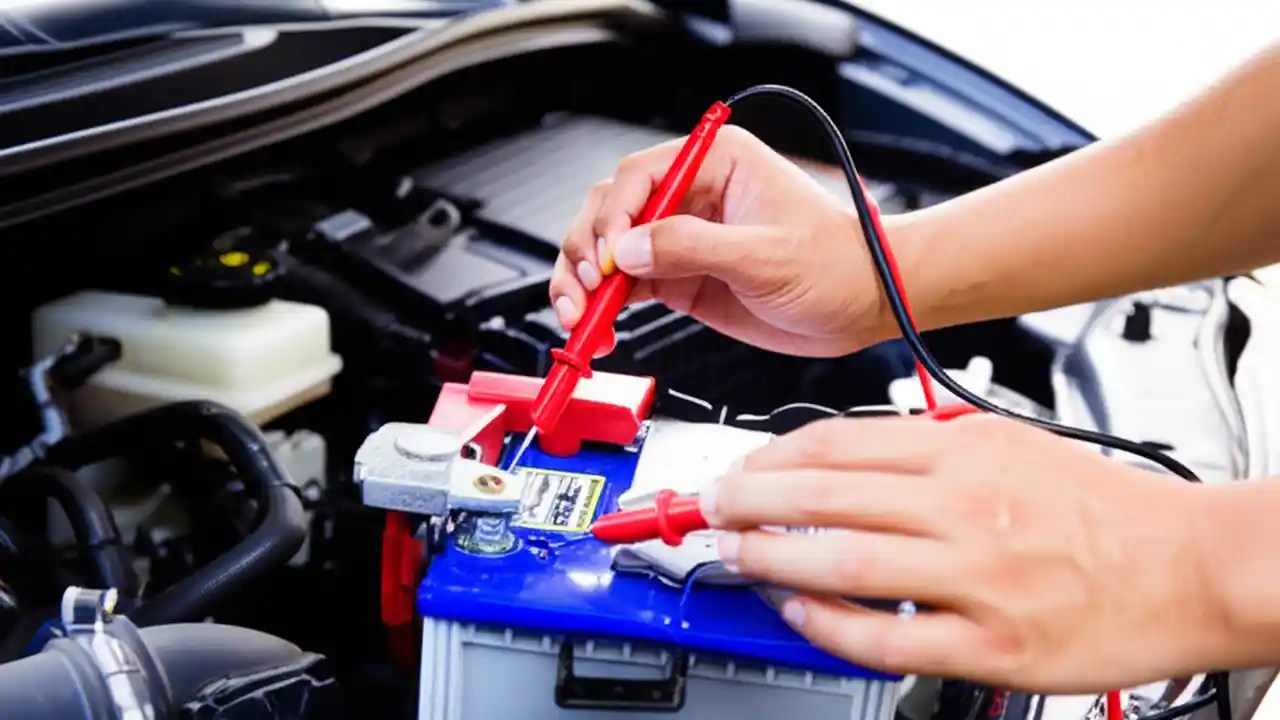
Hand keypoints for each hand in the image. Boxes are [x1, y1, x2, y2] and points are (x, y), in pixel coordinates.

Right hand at [549, 125, 892, 357]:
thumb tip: (628, 250)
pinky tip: (598, 328)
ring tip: (581, 319)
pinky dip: (603, 308)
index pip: (640, 176)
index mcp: (716, 163)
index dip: (614, 217)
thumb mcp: (767, 254)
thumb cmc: (839, 264)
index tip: (607, 258)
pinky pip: (625, 286)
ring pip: (608, 251)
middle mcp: (690, 196)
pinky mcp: (678, 278)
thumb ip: (693, 248)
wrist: (864, 306)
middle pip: (611, 211)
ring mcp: (680, 239)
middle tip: (586, 292)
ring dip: (584, 283)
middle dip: (586, 251)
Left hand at [698, 413, 1226, 691]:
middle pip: (825, 497)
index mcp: (965, 452)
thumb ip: (928, 448)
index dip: (769, 457)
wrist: (1191, 563)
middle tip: (711, 510)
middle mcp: (964, 507)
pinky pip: (886, 636)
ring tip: (736, 556)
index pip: (838, 444)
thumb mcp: (1011, 444)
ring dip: (772, 558)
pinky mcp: (991, 643)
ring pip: (843, 562)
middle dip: (749, 502)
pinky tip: (797, 613)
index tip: (737, 468)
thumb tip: (840, 460)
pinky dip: (827, 624)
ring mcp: (977, 578)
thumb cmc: (1101, 506)